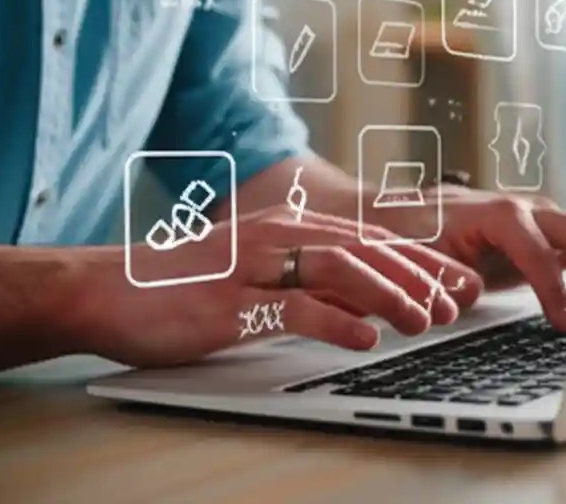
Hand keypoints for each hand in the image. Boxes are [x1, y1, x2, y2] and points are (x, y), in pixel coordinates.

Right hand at [62, 206, 483, 367]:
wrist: (109, 289)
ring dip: (390, 295)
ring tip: (423, 321)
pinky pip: (294, 306)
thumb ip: (309, 283)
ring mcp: (253, 265)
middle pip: (367, 247)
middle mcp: (277, 235)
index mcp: (287, 226)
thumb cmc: (184, 286)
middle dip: (420, 276)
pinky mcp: (230, 301)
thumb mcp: (258, 277)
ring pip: (340, 269)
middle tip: (456, 304)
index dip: (420, 260)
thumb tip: (368, 305)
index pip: (370, 237)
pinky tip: (366, 338)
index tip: (456, 283)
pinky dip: (337, 322)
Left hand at [372, 188, 565, 333]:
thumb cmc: (407, 235)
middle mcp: (524, 208)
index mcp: (497, 213)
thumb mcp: (425, 260)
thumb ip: (453, 277)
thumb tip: (474, 295)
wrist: (394, 213)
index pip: (541, 253)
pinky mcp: (539, 233)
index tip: (564, 327)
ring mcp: (536, 218)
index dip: (554, 291)